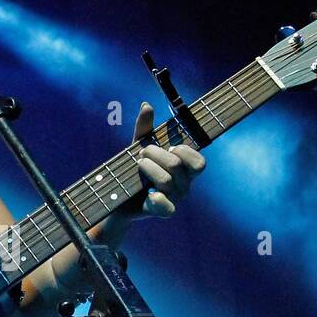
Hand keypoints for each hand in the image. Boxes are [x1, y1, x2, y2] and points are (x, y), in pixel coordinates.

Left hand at [103, 102, 205, 235]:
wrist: (117, 198)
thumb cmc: (134, 170)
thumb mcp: (137, 147)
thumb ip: (144, 129)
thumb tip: (146, 105)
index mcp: (184, 170)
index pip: (199, 163)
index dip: (184, 152)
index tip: (167, 147)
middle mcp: (184, 185)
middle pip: (178, 166)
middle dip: (156, 154)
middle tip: (141, 154)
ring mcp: (174, 199)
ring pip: (168, 181)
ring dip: (149, 168)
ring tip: (137, 164)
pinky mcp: (161, 211)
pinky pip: (167, 207)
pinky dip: (158, 199)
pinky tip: (149, 193)